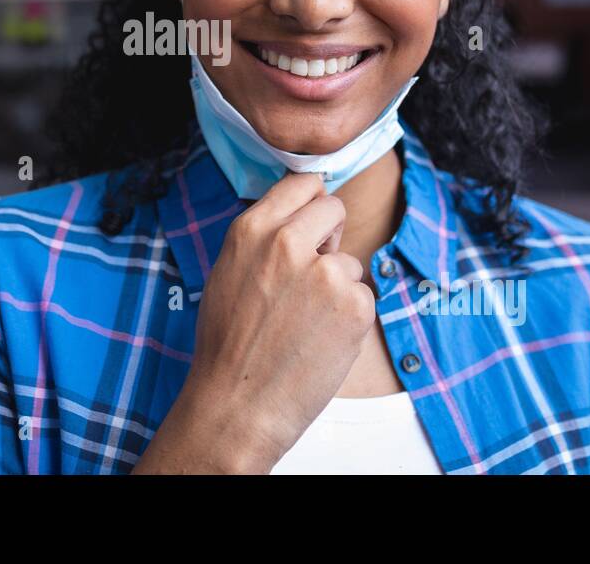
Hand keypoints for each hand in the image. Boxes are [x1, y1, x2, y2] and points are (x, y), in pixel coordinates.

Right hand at [133, 172, 374, 473]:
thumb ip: (263, 239)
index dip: (310, 204)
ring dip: (337, 286)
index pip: (301, 183)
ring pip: (349, 261)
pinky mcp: (354, 306)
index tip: (311, 224)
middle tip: (313, 274)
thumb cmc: (228, 345)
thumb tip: (301, 216)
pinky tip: (320, 341)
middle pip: (333, 208)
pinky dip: (348, 319)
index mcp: (251, 230)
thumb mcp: (229, 272)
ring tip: (304, 323)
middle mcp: (287, 243)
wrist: (236, 405)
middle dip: (330, 236)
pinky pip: (362, 296)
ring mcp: (325, 273)